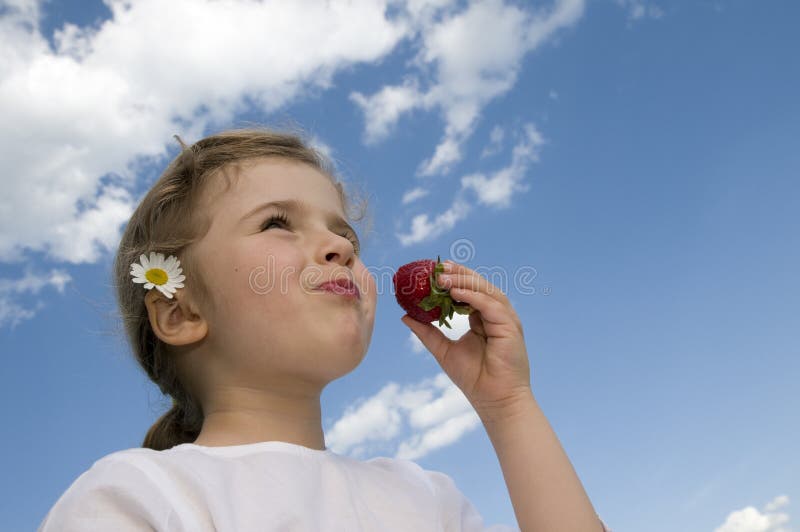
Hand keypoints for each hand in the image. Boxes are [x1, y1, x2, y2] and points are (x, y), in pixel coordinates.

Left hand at [400, 260, 531, 415]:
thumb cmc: (474, 378)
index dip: (454, 278)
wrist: (494, 399)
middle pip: (479, 285)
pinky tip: (455, 292)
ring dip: (464, 281)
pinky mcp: (510, 326)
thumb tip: (406, 317)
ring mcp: (505, 319)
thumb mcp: (443, 350)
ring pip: (486, 290)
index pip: (470, 290)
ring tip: (442, 277)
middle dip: (459, 273)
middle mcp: (496, 315)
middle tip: (438, 267)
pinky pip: (490, 305)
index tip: (434, 271)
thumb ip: (427, 332)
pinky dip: (473, 296)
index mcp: (483, 318)